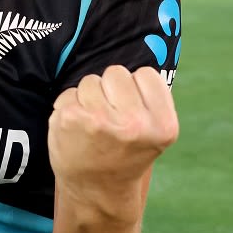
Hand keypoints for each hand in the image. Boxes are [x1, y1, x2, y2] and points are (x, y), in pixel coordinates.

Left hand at [48, 65, 177, 219]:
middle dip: (111, 90)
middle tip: (110, 120)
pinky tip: (75, 129)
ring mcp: (100, 121)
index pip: (146, 74)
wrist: (97, 191)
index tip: (132, 112)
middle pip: (116, 73)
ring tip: (93, 126)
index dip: (136, 89)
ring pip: (90, 80)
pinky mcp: (71, 119)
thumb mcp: (154, 130)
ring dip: (88, 98)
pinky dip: (69, 106)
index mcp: (163, 125)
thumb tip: (145, 42)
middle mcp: (134, 124)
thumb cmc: (126, 153)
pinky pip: (69, 92)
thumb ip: (150, 98)